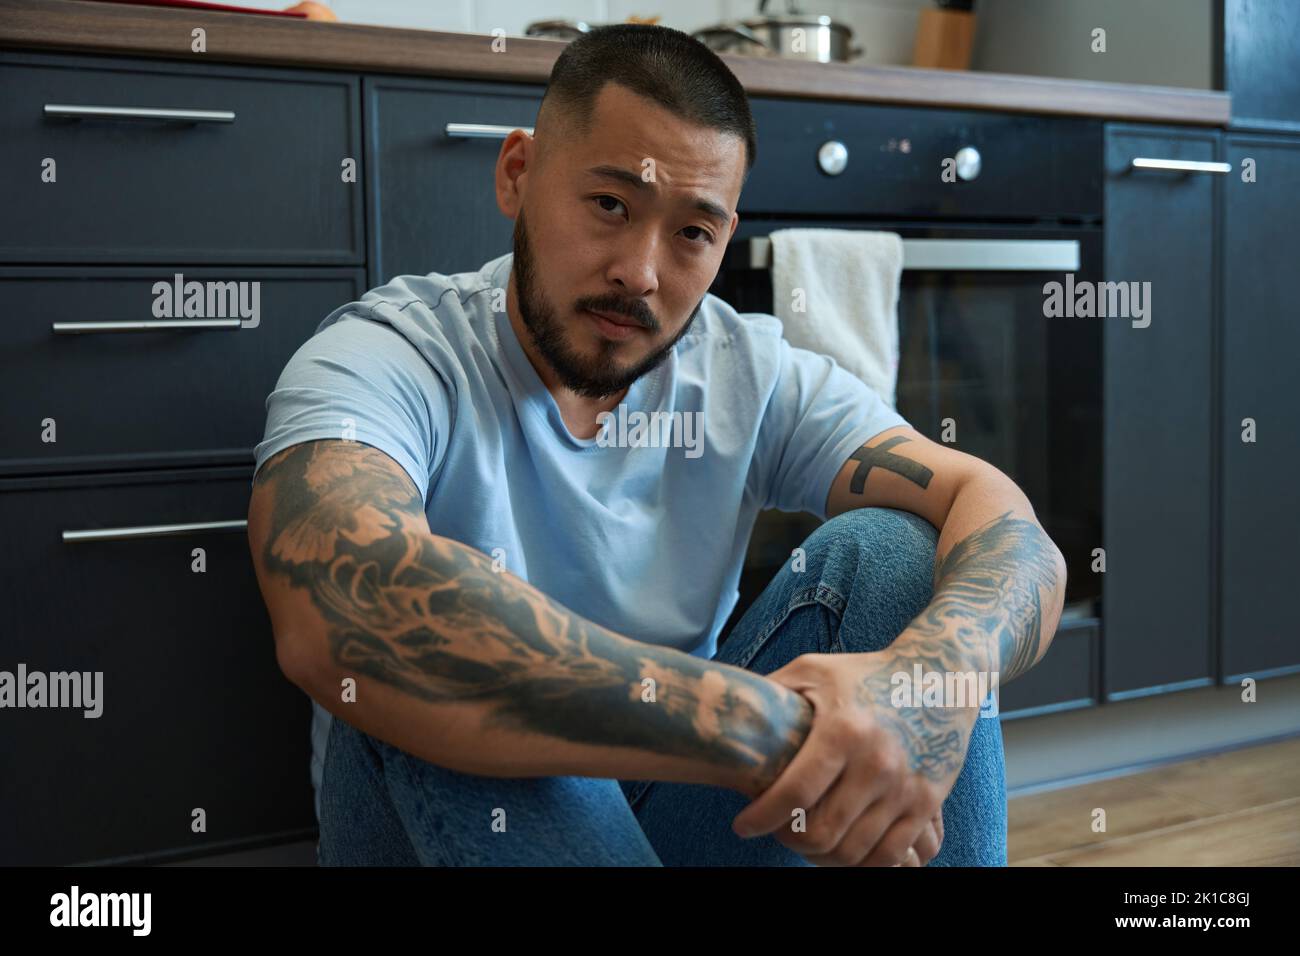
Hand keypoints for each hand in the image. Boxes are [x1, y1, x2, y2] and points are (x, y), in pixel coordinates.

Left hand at [731, 649, 977, 865]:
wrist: (940, 676)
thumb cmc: (867, 673)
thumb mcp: (814, 671)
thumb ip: (772, 692)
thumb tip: (728, 714)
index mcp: (843, 730)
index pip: (794, 792)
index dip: (762, 817)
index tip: (742, 825)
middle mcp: (877, 763)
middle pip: (822, 832)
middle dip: (788, 841)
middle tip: (775, 831)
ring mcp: (905, 787)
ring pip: (854, 852)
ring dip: (821, 856)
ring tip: (805, 840)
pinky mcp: (927, 803)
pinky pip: (891, 855)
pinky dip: (861, 862)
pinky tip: (842, 847)